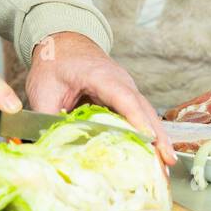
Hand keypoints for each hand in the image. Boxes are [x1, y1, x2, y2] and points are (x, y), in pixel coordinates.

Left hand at [24, 31, 175, 165]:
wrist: (61, 42)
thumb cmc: (54, 62)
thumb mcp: (43, 89)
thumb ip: (46, 117)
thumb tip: (47, 147)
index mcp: (101, 75)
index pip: (123, 98)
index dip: (137, 119)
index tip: (150, 139)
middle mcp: (121, 82)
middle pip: (144, 109)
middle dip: (158, 136)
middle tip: (167, 163)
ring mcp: (126, 89)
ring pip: (146, 115)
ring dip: (158, 139)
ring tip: (165, 167)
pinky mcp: (124, 99)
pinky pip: (139, 117)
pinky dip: (148, 136)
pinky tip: (153, 157)